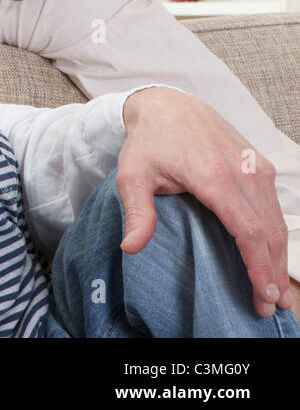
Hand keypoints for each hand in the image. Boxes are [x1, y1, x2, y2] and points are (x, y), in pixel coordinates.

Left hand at [119, 86, 291, 318]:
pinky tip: (272, 256)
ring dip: (278, 256)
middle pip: (268, 232)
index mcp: (213, 176)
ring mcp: (255, 167)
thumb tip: (131, 248)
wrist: (167, 104)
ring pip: (277, 221)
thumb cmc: (149, 141)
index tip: (263, 295)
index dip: (259, 266)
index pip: (247, 231)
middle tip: (269, 305)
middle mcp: (242, 172)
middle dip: (273, 272)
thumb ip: (137, 213)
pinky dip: (276, 235)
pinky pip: (274, 206)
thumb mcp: (132, 175)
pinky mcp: (259, 165)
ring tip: (274, 290)